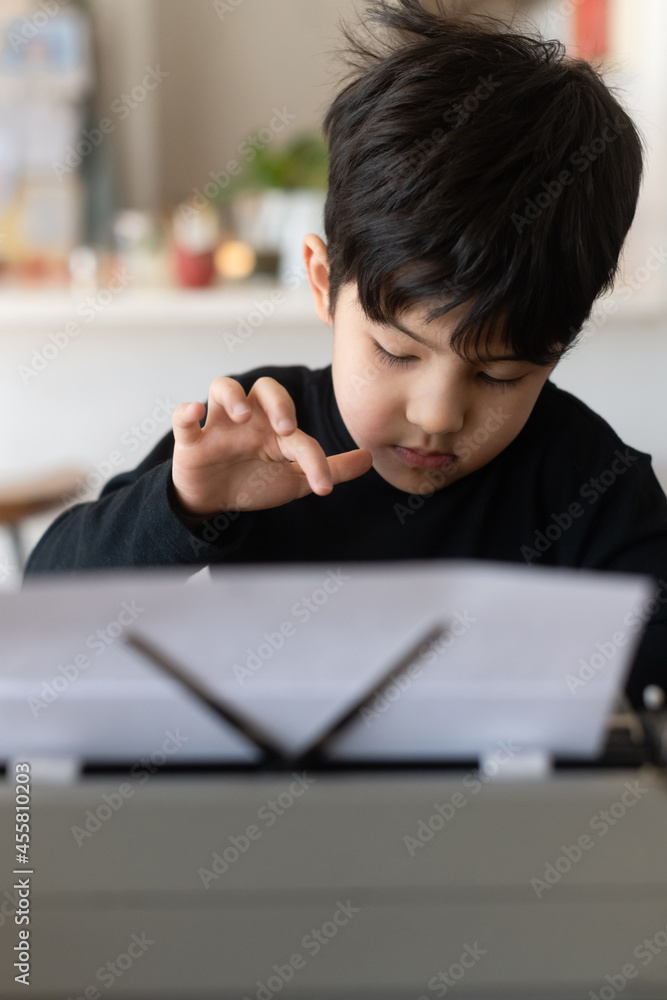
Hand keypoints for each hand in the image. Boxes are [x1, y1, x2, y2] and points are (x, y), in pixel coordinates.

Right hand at [171, 375, 373, 517]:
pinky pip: (184, 418)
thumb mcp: (295, 480)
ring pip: (223, 387)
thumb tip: (369, 458)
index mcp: (276, 428)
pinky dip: (186, 411)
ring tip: (242, 415)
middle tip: (285, 427)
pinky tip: (194, 411)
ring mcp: (219, 426)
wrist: (214, 502)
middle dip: (278, 402)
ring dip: (234, 397)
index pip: (300, 433)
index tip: (322, 488)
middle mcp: (250, 420)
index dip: (315, 459)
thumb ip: (330, 469)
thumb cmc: (254, 482)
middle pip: (265, 387)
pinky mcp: (191, 440)